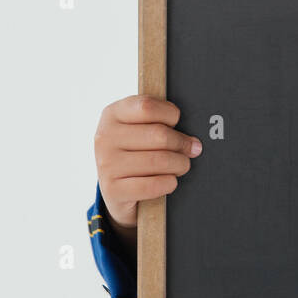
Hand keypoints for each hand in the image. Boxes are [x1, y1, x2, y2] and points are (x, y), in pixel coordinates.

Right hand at [93, 94, 202, 242]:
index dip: (170, 114)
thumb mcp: (137, 128)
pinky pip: (153, 185)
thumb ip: (157, 120)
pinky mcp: (113, 190)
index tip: (177, 122)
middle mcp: (105, 137)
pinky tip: (170, 181)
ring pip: (159, 160)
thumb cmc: (134, 151)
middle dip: (182, 143)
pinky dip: (169, 183)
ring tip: (182, 165)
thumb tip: (190, 133)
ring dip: (180, 164)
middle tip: (192, 148)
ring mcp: (106, 164)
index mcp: (112, 114)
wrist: (115, 188)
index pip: (147, 107)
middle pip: (159, 135)